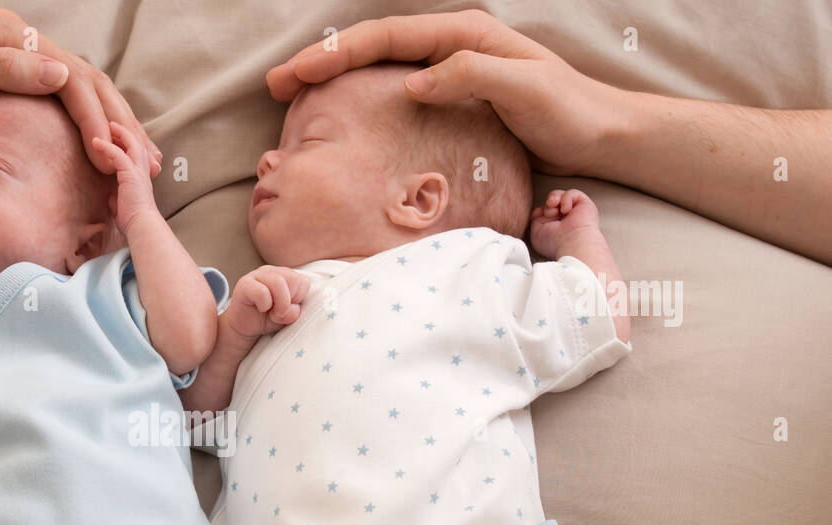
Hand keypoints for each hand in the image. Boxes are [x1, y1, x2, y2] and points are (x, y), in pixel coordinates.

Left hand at [0, 9, 160, 176]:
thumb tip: (59, 72)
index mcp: (5, 34)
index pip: (67, 73)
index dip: (96, 114)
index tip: (112, 154)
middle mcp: (18, 46)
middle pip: (87, 84)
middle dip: (122, 126)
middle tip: (149, 165)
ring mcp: (20, 72)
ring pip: (85, 100)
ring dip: (118, 135)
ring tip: (146, 168)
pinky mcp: (16, 99)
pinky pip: (67, 116)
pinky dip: (95, 139)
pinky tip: (114, 164)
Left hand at [92, 120, 158, 234]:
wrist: (141, 226)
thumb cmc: (133, 221)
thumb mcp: (123, 206)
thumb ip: (117, 199)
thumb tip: (111, 199)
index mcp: (142, 177)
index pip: (138, 154)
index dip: (128, 144)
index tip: (117, 138)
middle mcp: (143, 171)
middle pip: (137, 143)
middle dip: (126, 132)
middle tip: (112, 124)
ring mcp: (139, 171)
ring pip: (131, 143)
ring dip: (119, 132)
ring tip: (107, 124)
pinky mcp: (131, 174)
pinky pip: (118, 154)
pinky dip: (107, 146)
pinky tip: (95, 142)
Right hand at [224, 266, 311, 339]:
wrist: (246, 329)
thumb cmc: (268, 319)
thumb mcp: (287, 317)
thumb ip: (294, 311)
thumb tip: (292, 309)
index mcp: (285, 275)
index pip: (303, 282)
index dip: (298, 300)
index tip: (287, 309)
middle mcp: (272, 271)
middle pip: (293, 279)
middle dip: (288, 302)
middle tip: (278, 313)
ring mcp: (257, 274)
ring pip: (278, 283)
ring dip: (279, 305)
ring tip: (271, 313)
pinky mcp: (244, 283)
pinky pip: (262, 292)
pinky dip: (264, 305)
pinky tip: (260, 309)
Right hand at [264, 9, 626, 175]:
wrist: (601, 135)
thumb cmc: (569, 111)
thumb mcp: (525, 89)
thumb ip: (471, 75)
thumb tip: (413, 82)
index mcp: (463, 36)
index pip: (386, 37)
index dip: (337, 54)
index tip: (296, 74)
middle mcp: (452, 48)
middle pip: (372, 48)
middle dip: (321, 63)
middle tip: (275, 85)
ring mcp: (451, 75)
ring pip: (378, 71)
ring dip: (335, 83)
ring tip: (295, 101)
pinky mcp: (453, 103)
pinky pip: (394, 96)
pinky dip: (361, 102)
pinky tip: (343, 121)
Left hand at [529, 188, 601, 259]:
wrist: (572, 243)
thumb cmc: (554, 243)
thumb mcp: (537, 232)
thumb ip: (536, 219)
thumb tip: (540, 209)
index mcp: (556, 227)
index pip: (544, 211)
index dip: (540, 212)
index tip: (538, 218)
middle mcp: (566, 219)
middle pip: (551, 202)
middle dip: (547, 206)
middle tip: (550, 214)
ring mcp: (576, 212)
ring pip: (559, 195)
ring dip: (553, 200)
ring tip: (556, 211)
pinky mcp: (585, 204)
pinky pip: (572, 192)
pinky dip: (566, 199)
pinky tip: (566, 210)